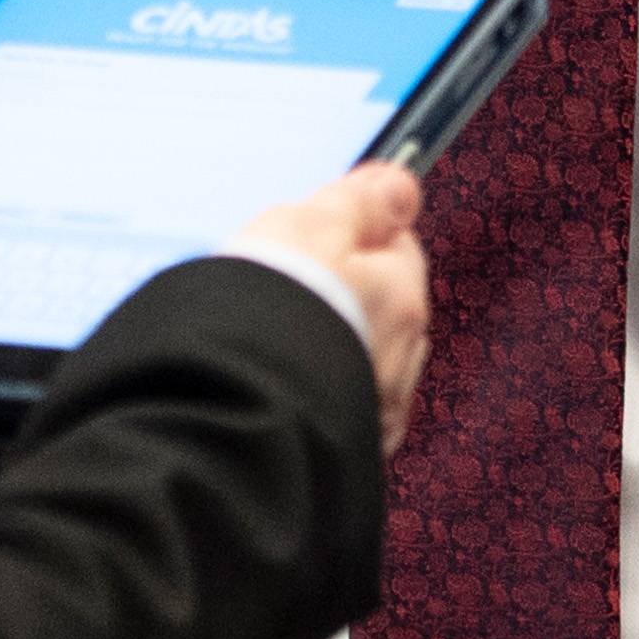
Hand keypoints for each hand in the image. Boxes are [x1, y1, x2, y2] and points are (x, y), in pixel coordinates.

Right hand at [237, 162, 431, 451]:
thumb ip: (363, 202)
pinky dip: (319, 398)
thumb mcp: (313, 227)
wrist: (234, 412)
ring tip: (275, 345)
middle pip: (381, 309)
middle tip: (282, 291)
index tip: (311, 237)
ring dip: (333, 351)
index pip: (396, 248)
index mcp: (401, 296)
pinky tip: (281, 391)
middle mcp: (402, 357)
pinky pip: (340, 411)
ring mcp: (376, 410)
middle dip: (344, 298)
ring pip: (362, 363)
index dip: (353, 236)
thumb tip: (404, 185)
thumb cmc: (271, 311)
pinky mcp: (348, 453)